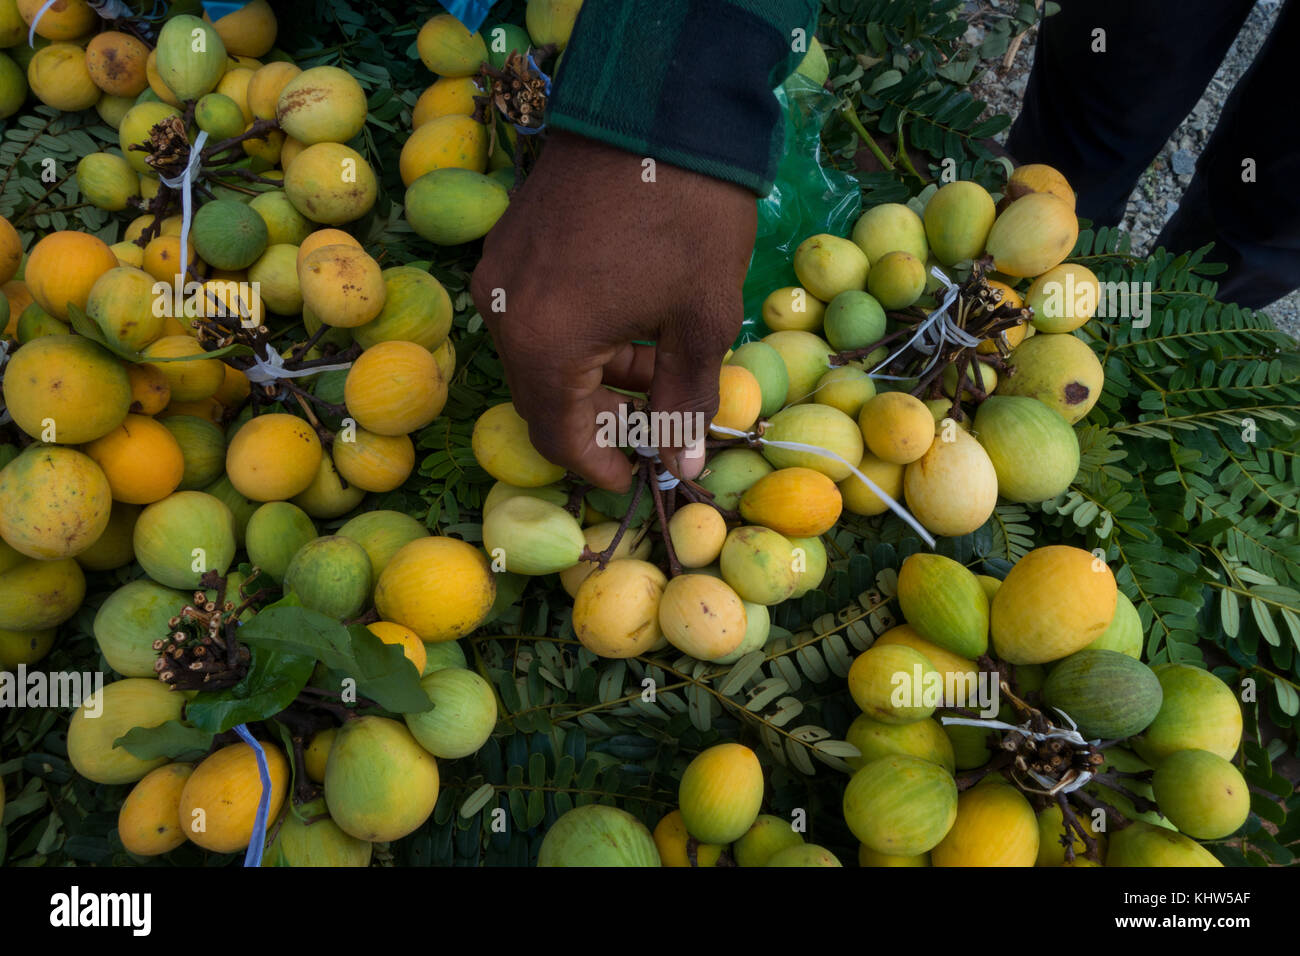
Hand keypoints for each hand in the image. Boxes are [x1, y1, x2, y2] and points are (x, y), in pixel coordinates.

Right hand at [470, 131, 756, 491]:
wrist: (659, 104)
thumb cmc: (687, 217)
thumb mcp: (701, 317)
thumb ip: (686, 399)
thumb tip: (683, 463)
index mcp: (546, 344)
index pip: (560, 437)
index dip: (601, 466)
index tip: (640, 475)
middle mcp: (504, 315)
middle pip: (543, 399)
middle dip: (599, 422)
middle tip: (653, 424)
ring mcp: (499, 275)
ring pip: (538, 356)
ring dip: (591, 377)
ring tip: (652, 369)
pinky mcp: (507, 245)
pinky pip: (534, 315)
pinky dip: (576, 337)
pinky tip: (624, 325)